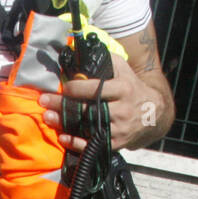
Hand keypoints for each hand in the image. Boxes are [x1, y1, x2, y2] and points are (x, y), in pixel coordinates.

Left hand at [38, 51, 158, 151]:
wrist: (154, 114)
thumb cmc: (132, 88)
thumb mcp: (124, 70)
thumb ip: (106, 61)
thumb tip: (83, 54)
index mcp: (123, 89)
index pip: (96, 88)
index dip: (77, 88)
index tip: (63, 87)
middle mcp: (122, 109)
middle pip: (88, 108)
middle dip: (64, 105)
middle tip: (44, 101)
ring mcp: (119, 128)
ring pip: (88, 127)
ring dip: (65, 123)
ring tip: (48, 117)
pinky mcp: (117, 143)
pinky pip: (94, 144)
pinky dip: (77, 143)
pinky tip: (63, 137)